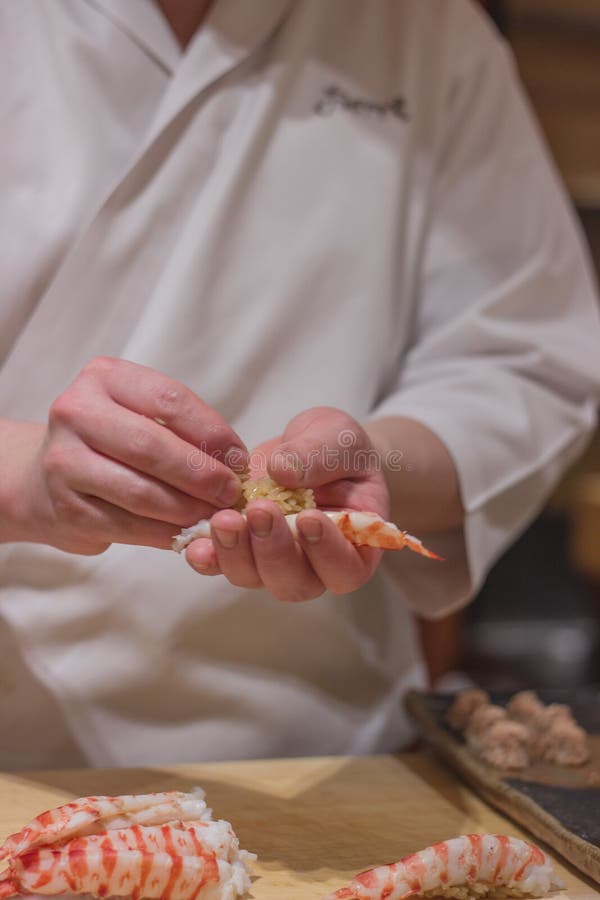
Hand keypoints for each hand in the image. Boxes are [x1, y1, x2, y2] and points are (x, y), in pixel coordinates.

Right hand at [9, 357, 246, 553]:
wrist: (43, 480)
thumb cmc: (109, 443)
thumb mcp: (140, 415)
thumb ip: (181, 430)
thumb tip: (236, 463)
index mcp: (103, 378)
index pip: (169, 401)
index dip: (212, 432)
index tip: (239, 459)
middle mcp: (76, 413)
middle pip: (152, 447)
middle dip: (202, 475)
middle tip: (231, 493)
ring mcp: (64, 462)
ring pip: (141, 492)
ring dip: (187, 509)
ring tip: (214, 516)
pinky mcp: (65, 509)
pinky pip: (127, 526)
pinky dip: (163, 532)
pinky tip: (184, 533)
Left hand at [184, 407, 389, 600]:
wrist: (307, 448)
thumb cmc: (337, 449)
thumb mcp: (338, 438)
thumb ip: (320, 454)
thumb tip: (283, 470)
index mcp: (355, 546)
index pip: (345, 568)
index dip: (327, 551)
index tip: (309, 517)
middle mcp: (314, 566)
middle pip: (294, 582)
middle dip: (274, 550)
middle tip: (259, 511)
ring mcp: (272, 562)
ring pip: (254, 576)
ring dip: (236, 553)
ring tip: (223, 519)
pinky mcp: (239, 549)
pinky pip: (220, 564)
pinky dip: (207, 556)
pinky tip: (195, 542)